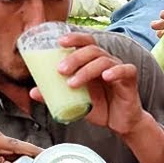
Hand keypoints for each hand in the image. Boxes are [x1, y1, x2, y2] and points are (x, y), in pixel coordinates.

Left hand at [30, 32, 148, 136]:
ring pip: (104, 60)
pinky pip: (126, 70)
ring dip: (86, 70)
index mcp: (92, 62)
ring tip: (73, 83)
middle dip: (74, 57)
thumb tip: (33, 92)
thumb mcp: (74, 102)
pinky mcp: (130, 81)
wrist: (120, 123)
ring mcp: (118, 69)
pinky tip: (105, 76)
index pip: (85, 42)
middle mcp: (106, 61)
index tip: (59, 42)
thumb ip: (56, 95)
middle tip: (60, 70)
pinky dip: (115, 71)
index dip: (74, 38)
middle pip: (92, 49)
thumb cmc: (99, 107)